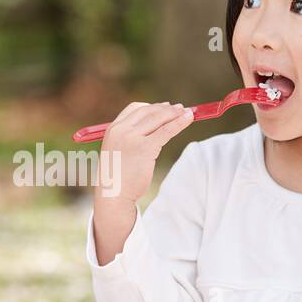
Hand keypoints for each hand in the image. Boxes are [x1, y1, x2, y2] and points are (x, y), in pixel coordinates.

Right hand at [92, 102, 195, 264]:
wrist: (113, 196)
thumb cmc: (117, 178)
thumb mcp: (118, 152)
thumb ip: (129, 139)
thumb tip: (153, 130)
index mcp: (113, 129)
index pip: (135, 108)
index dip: (152, 106)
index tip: (164, 107)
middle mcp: (121, 130)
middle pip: (148, 111)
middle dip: (166, 108)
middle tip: (180, 108)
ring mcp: (132, 138)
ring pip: (158, 118)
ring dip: (175, 113)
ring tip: (188, 113)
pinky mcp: (144, 148)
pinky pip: (166, 131)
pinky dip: (179, 123)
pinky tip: (188, 119)